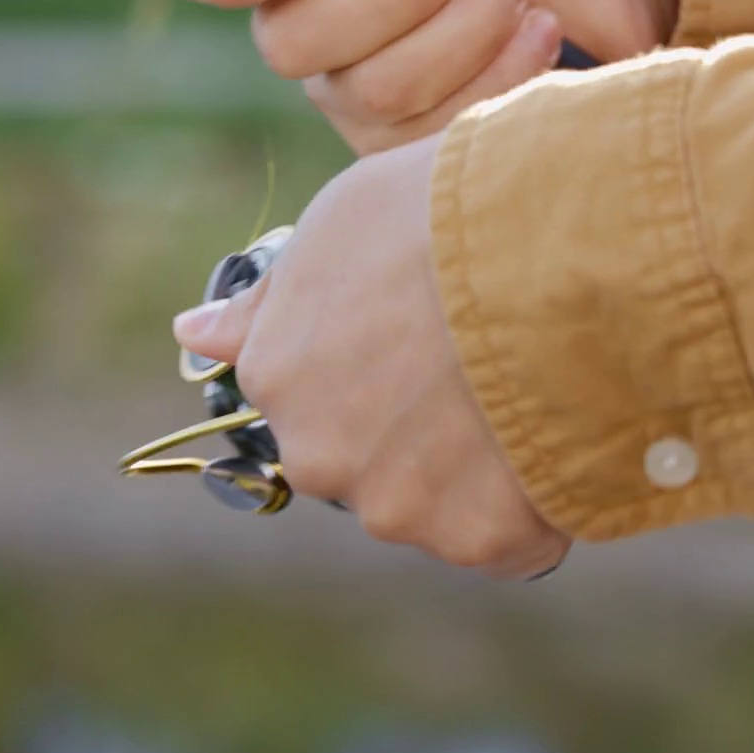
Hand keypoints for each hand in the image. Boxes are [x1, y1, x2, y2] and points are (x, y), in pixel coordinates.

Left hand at [172, 135, 571, 577]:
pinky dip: (533, 507)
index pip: (310, 396)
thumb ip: (267, 300)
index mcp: (277, 374)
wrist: (560, 248)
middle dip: (414, 428)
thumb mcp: (340, 221)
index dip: (378, 364)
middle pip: (364, 460)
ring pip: (433, 503)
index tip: (426, 334)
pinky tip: (558, 436)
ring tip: (531, 388)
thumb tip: (193, 335)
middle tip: (481, 364)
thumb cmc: (446, 212)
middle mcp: (318, 454)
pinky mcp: (478, 540)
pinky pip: (505, 540)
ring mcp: (396, 506)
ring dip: (476, 467)